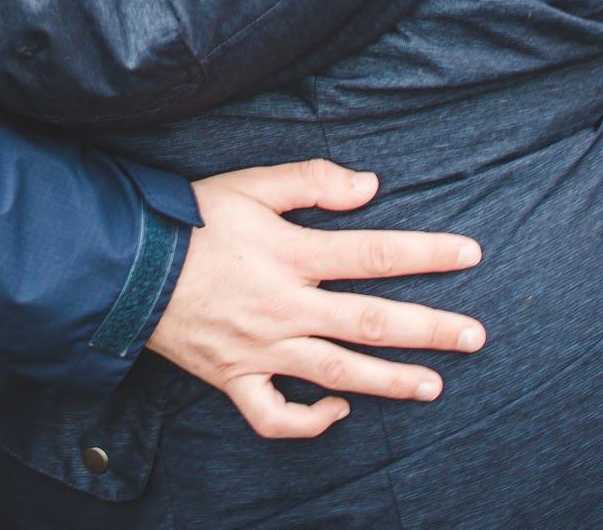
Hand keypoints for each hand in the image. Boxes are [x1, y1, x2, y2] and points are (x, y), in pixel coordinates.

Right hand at [148, 160, 484, 439]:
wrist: (126, 264)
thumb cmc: (188, 218)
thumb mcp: (249, 183)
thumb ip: (311, 181)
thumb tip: (369, 186)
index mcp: (291, 253)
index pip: (375, 253)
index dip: (427, 254)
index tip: (471, 254)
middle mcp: (285, 306)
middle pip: (371, 321)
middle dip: (430, 330)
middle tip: (476, 336)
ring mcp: (262, 350)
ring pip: (338, 372)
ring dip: (391, 381)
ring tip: (435, 385)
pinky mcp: (234, 379)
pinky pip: (276, 415)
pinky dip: (310, 420)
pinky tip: (337, 410)